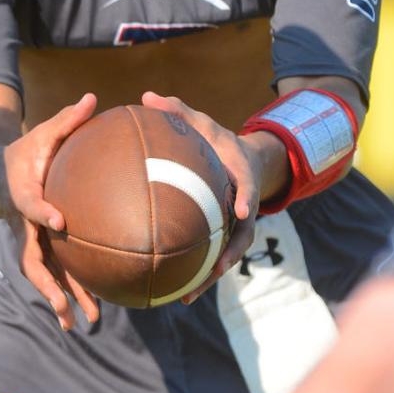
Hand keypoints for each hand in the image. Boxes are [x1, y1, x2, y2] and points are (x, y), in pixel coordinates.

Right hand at [1, 94, 101, 330]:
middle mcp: (22, 224)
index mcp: (22, 193)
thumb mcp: (41, 132)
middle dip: (50, 283)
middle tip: (66, 304)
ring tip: (81, 325)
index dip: (41, 211)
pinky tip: (86, 316)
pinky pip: (53, 274)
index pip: (30, 204)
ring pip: (43, 275)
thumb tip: (94, 98)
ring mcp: (29, 240)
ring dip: (60, 300)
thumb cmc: (25, 152)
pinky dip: (66, 295)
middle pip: (33, 257)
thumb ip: (67, 119)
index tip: (58, 221)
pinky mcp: (38, 247)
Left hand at [140, 91, 271, 298]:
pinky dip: (196, 278)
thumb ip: (177, 111)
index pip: (247, 186)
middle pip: (243, 234)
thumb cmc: (214, 140)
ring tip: (189, 296)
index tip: (242, 210)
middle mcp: (242, 206)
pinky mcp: (222, 239)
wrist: (239, 161)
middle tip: (220, 268)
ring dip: (211, 277)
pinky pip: (211, 260)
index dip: (247, 197)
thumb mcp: (201, 122)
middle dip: (232, 252)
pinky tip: (175, 296)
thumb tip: (146, 96)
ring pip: (227, 255)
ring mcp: (234, 226)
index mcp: (240, 176)